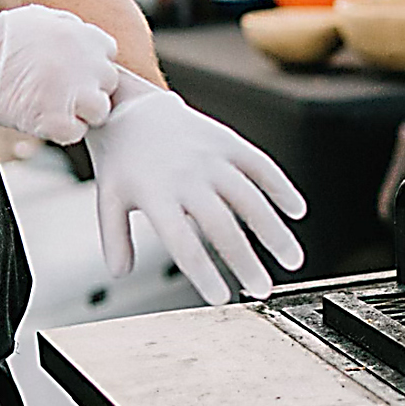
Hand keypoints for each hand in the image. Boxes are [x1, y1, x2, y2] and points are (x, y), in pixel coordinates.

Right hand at [0, 5, 118, 144]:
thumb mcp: (42, 18)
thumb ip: (70, 28)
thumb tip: (80, 37)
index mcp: (87, 37)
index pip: (107, 55)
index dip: (90, 65)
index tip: (74, 70)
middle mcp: (89, 65)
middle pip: (107, 84)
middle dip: (87, 88)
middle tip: (61, 90)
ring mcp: (77, 94)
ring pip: (99, 111)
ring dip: (80, 112)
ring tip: (54, 106)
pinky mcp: (60, 121)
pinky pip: (76, 132)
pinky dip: (61, 131)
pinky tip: (43, 118)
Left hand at [86, 69, 305, 303]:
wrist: (133, 107)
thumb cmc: (122, 158)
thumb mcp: (108, 198)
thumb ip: (115, 238)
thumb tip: (120, 272)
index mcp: (155, 194)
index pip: (181, 242)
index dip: (203, 272)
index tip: (221, 298)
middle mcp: (186, 175)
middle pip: (222, 225)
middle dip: (246, 261)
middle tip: (263, 290)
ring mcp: (209, 157)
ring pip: (249, 196)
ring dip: (274, 230)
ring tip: (292, 259)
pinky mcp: (227, 141)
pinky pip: (260, 165)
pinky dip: (281, 187)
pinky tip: (297, 210)